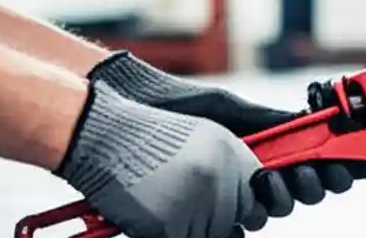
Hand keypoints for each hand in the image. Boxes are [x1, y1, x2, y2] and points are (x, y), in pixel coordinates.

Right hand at [59, 83, 265, 237]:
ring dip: (191, 230)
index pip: (258, 202)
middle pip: (236, 224)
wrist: (108, 138)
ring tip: (168, 208)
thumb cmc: (151, 140)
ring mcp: (197, 204)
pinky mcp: (170, 225)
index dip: (243, 210)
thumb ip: (233, 169)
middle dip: (216, 222)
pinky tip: (156, 219)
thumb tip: (253, 204)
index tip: (228, 208)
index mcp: (235, 157)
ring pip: (211, 236)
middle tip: (188, 208)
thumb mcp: (204, 139)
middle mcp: (221, 180)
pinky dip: (170, 235)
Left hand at [89, 52, 355, 215]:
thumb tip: (309, 120)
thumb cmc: (179, 105)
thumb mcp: (229, 108)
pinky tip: (242, 211)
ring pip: (267, 215)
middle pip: (294, 197)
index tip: (337, 171)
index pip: (305, 168)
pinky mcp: (196, 211)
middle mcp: (246, 175)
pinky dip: (242, 222)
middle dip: (307, 188)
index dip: (326, 173)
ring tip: (266, 185)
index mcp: (261, 148)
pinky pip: (230, 228)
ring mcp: (222, 195)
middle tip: (302, 176)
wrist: (126, 116)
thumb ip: (268, 119)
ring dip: (277, 203)